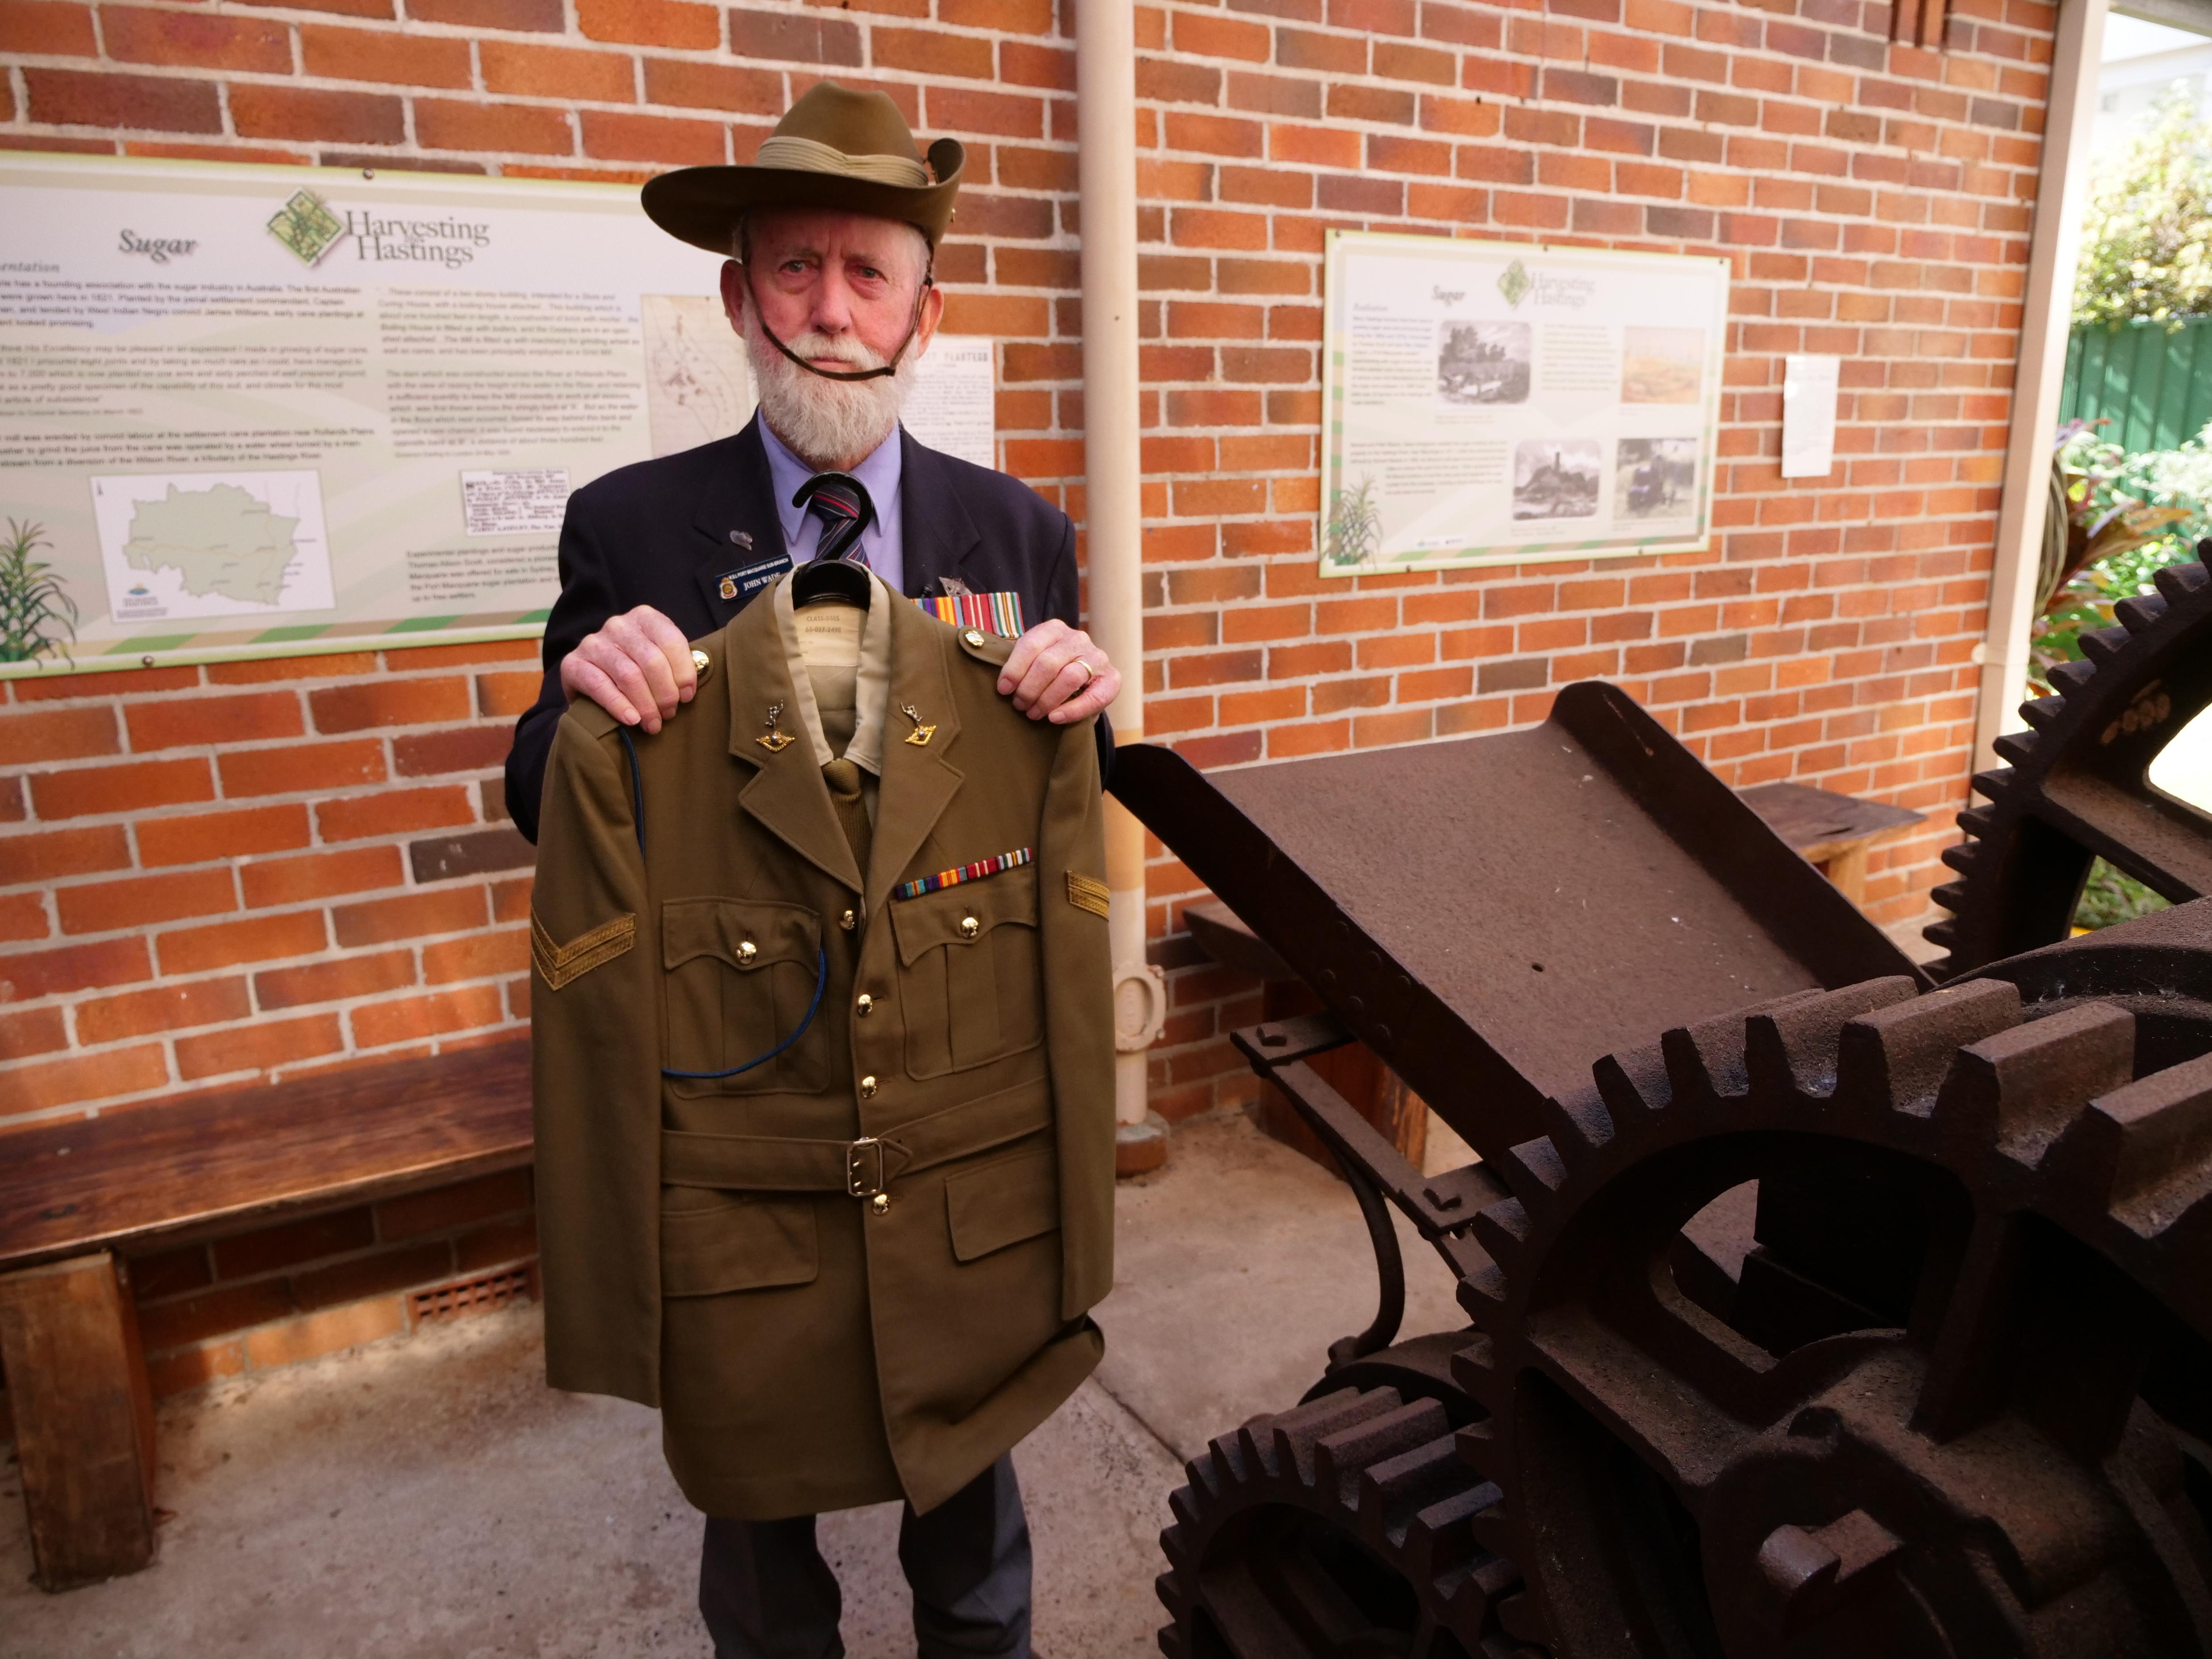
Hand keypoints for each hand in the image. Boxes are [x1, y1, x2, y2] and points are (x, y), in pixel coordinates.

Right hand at [558, 605, 696, 733]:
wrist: (590, 681)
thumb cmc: (635, 672)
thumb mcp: (659, 660)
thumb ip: (674, 665)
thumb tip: (688, 690)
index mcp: (644, 617)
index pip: (671, 641)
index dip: (684, 673)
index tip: (687, 697)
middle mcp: (617, 625)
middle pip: (651, 661)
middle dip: (665, 694)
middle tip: (668, 715)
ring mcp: (593, 642)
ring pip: (629, 675)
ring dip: (646, 705)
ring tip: (653, 724)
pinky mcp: (572, 663)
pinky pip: (600, 685)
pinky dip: (619, 706)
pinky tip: (631, 720)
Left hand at [998, 620, 1118, 724]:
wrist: (1084, 684)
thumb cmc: (1050, 674)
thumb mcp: (1034, 662)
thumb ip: (1021, 665)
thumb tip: (1002, 680)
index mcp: (1054, 629)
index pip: (1030, 644)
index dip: (1014, 669)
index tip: (1004, 690)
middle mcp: (1078, 639)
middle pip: (1048, 663)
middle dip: (1029, 689)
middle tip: (1020, 705)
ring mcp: (1097, 657)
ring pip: (1069, 677)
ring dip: (1047, 700)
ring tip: (1033, 713)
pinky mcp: (1112, 679)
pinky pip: (1093, 697)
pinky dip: (1072, 710)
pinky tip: (1055, 718)